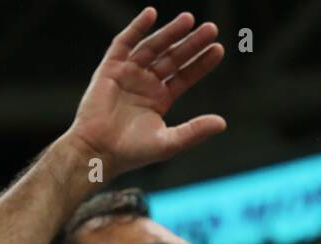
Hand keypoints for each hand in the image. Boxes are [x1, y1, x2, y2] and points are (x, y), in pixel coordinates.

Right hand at [65, 7, 225, 179]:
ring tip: (189, 20)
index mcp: (159, 99)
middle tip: (211, 29)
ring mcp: (128, 74)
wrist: (97, 152)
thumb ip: (195, 131)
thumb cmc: (131, 153)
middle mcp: (145, 84)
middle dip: (191, 43)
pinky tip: (151, 14)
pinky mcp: (110, 69)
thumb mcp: (168, 143)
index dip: (201, 63)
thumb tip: (222, 123)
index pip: (185, 75)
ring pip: (153, 47)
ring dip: (170, 32)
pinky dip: (136, 28)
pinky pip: (124, 43)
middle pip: (173, 58)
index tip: (218, 49)